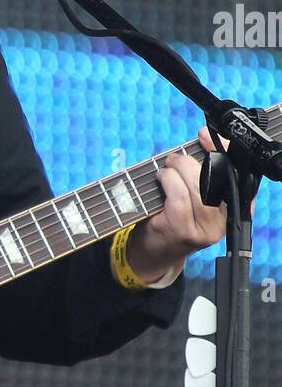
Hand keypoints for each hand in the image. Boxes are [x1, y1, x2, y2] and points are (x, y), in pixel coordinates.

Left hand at [126, 126, 251, 282]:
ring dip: (176, 170)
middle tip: (173, 160)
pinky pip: (180, 198)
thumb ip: (201, 169)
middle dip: (190, 162)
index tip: (204, 136)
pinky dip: (168, 182)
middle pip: (215, 178)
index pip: (235, 172)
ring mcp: (206, 229)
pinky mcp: (186, 232)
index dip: (221, 150)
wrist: (152, 251)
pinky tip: (161, 180)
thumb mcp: (192, 192)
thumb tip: (203, 136)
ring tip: (166, 170)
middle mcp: (225, 220)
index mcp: (232, 206)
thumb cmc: (171, 216)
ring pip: (197, 186)